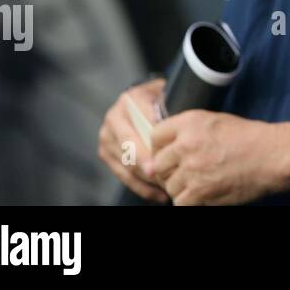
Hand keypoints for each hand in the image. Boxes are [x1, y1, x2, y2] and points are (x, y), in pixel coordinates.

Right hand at [97, 78, 167, 202]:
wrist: (139, 100)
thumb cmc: (159, 98)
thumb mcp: (166, 94)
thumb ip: (172, 105)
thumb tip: (183, 125)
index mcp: (130, 100)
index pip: (141, 121)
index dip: (152, 139)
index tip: (162, 152)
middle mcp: (114, 119)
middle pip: (129, 145)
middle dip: (145, 162)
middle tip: (160, 174)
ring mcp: (107, 138)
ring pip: (126, 164)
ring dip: (147, 179)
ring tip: (167, 187)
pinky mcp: (106, 154)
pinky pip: (124, 176)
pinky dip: (142, 188)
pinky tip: (159, 194)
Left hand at [146, 112, 289, 205]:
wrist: (272, 155)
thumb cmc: (250, 137)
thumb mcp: (216, 122)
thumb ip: (188, 132)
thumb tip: (166, 152)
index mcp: (190, 122)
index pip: (156, 136)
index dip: (160, 147)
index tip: (168, 154)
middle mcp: (186, 145)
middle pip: (158, 164)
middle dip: (169, 171)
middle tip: (184, 173)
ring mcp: (191, 170)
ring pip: (170, 186)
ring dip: (181, 188)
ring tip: (199, 184)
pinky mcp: (199, 192)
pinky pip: (180, 202)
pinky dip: (190, 202)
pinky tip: (204, 195)